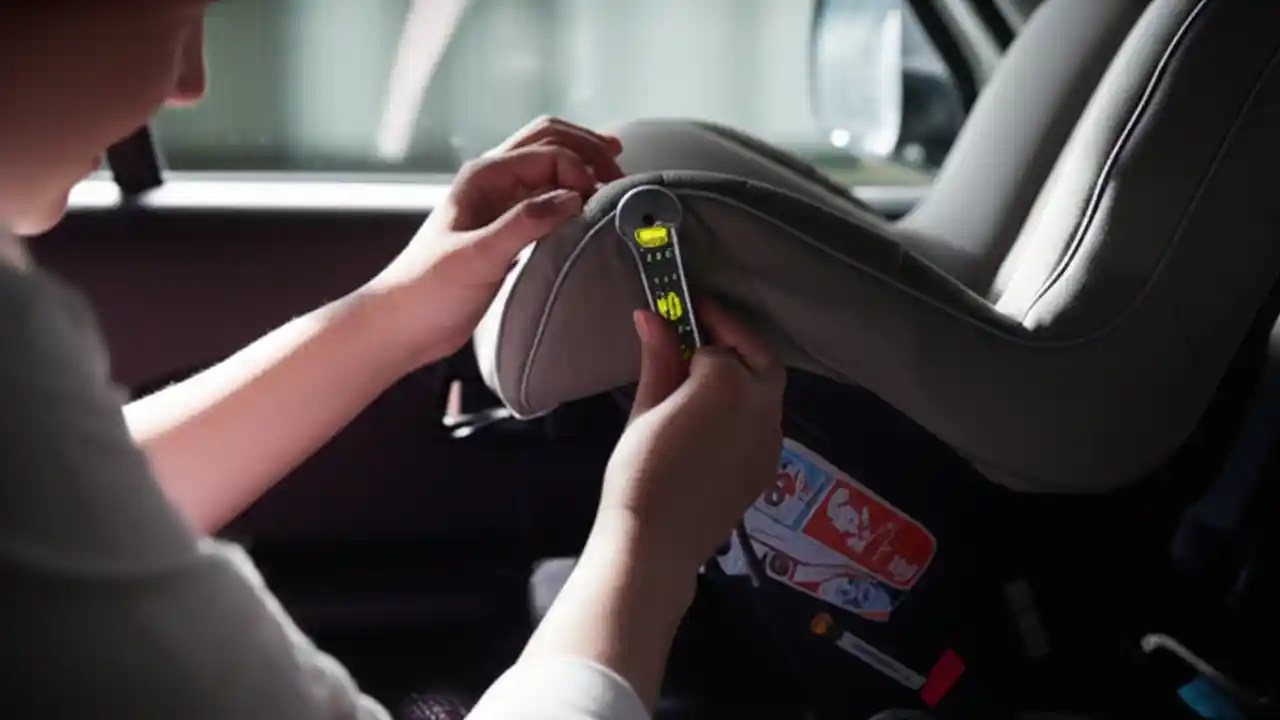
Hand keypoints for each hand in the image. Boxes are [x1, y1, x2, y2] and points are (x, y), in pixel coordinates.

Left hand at [366, 116, 624, 369]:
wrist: (403, 323)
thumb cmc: (429, 289)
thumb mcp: (479, 255)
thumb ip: (525, 223)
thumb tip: (574, 198)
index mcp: (484, 176)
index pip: (548, 152)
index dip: (580, 168)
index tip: (600, 198)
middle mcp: (492, 182)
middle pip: (549, 141)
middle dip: (587, 146)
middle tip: (620, 166)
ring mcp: (499, 204)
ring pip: (548, 166)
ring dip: (580, 163)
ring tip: (613, 172)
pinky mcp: (505, 229)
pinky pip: (545, 198)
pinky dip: (571, 192)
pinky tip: (588, 205)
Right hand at [593, 302, 785, 575]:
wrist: (656, 543)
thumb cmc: (639, 472)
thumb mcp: (644, 409)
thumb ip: (658, 359)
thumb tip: (650, 315)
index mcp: (726, 384)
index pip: (715, 345)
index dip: (695, 330)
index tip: (677, 316)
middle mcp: (761, 406)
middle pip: (761, 358)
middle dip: (737, 339)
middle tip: (705, 331)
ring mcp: (771, 439)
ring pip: (769, 391)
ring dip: (746, 374)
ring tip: (707, 375)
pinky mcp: (770, 466)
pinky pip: (767, 423)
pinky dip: (748, 408)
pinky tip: (718, 417)